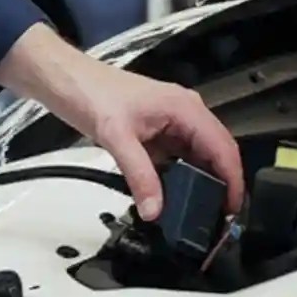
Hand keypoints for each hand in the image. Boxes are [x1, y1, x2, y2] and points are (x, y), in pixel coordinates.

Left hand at [0, 24, 243, 219]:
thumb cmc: (89, 91)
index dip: (233, 181)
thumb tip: (155, 208)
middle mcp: (183, 112)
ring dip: (198, 182)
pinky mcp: (154, 130)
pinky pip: (176, 157)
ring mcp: (169, 121)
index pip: (223, 148)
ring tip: (195, 210)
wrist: (63, 79)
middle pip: (215, 153)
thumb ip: (139, 176)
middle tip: (216, 217)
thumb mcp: (116, 137)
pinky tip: (170, 193)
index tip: (231, 209)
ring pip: (196, 157)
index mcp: (184, 107)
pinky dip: (178, 175)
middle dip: (220, 185)